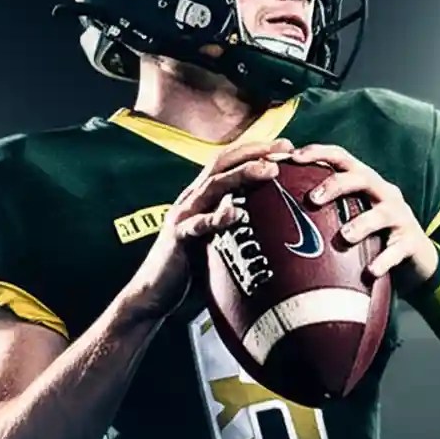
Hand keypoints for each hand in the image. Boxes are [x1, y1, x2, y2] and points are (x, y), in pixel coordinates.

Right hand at [124, 138, 292, 319]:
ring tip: (269, 170)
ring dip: (242, 174)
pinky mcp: (178, 238)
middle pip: (223, 163)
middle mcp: (191, 199)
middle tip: (285, 147)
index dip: (256, 150)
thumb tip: (272, 221)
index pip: (229, 161)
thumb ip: (236, 224)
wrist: (154, 292)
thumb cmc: (190, 266)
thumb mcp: (218, 238)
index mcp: (202, 196)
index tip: (285, 146)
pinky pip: (198, 225)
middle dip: (255, 152)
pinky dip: (217, 218)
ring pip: (213, 186)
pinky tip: (235, 214)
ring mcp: (183, 216)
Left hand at [292, 144, 438, 290]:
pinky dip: (384, 260)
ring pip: (382, 214)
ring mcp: (400, 217)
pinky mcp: (411, 242)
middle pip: (361, 178)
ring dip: (362, 224)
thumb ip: (325, 208)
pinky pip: (397, 251)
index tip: (292, 158)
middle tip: (313, 199)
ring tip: (344, 237)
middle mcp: (384, 193)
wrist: (416, 257)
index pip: (342, 158)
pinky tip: (370, 272)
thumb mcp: (352, 213)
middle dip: (336, 185)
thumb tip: (273, 208)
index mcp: (365, 182)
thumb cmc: (371, 233)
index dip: (318, 153)